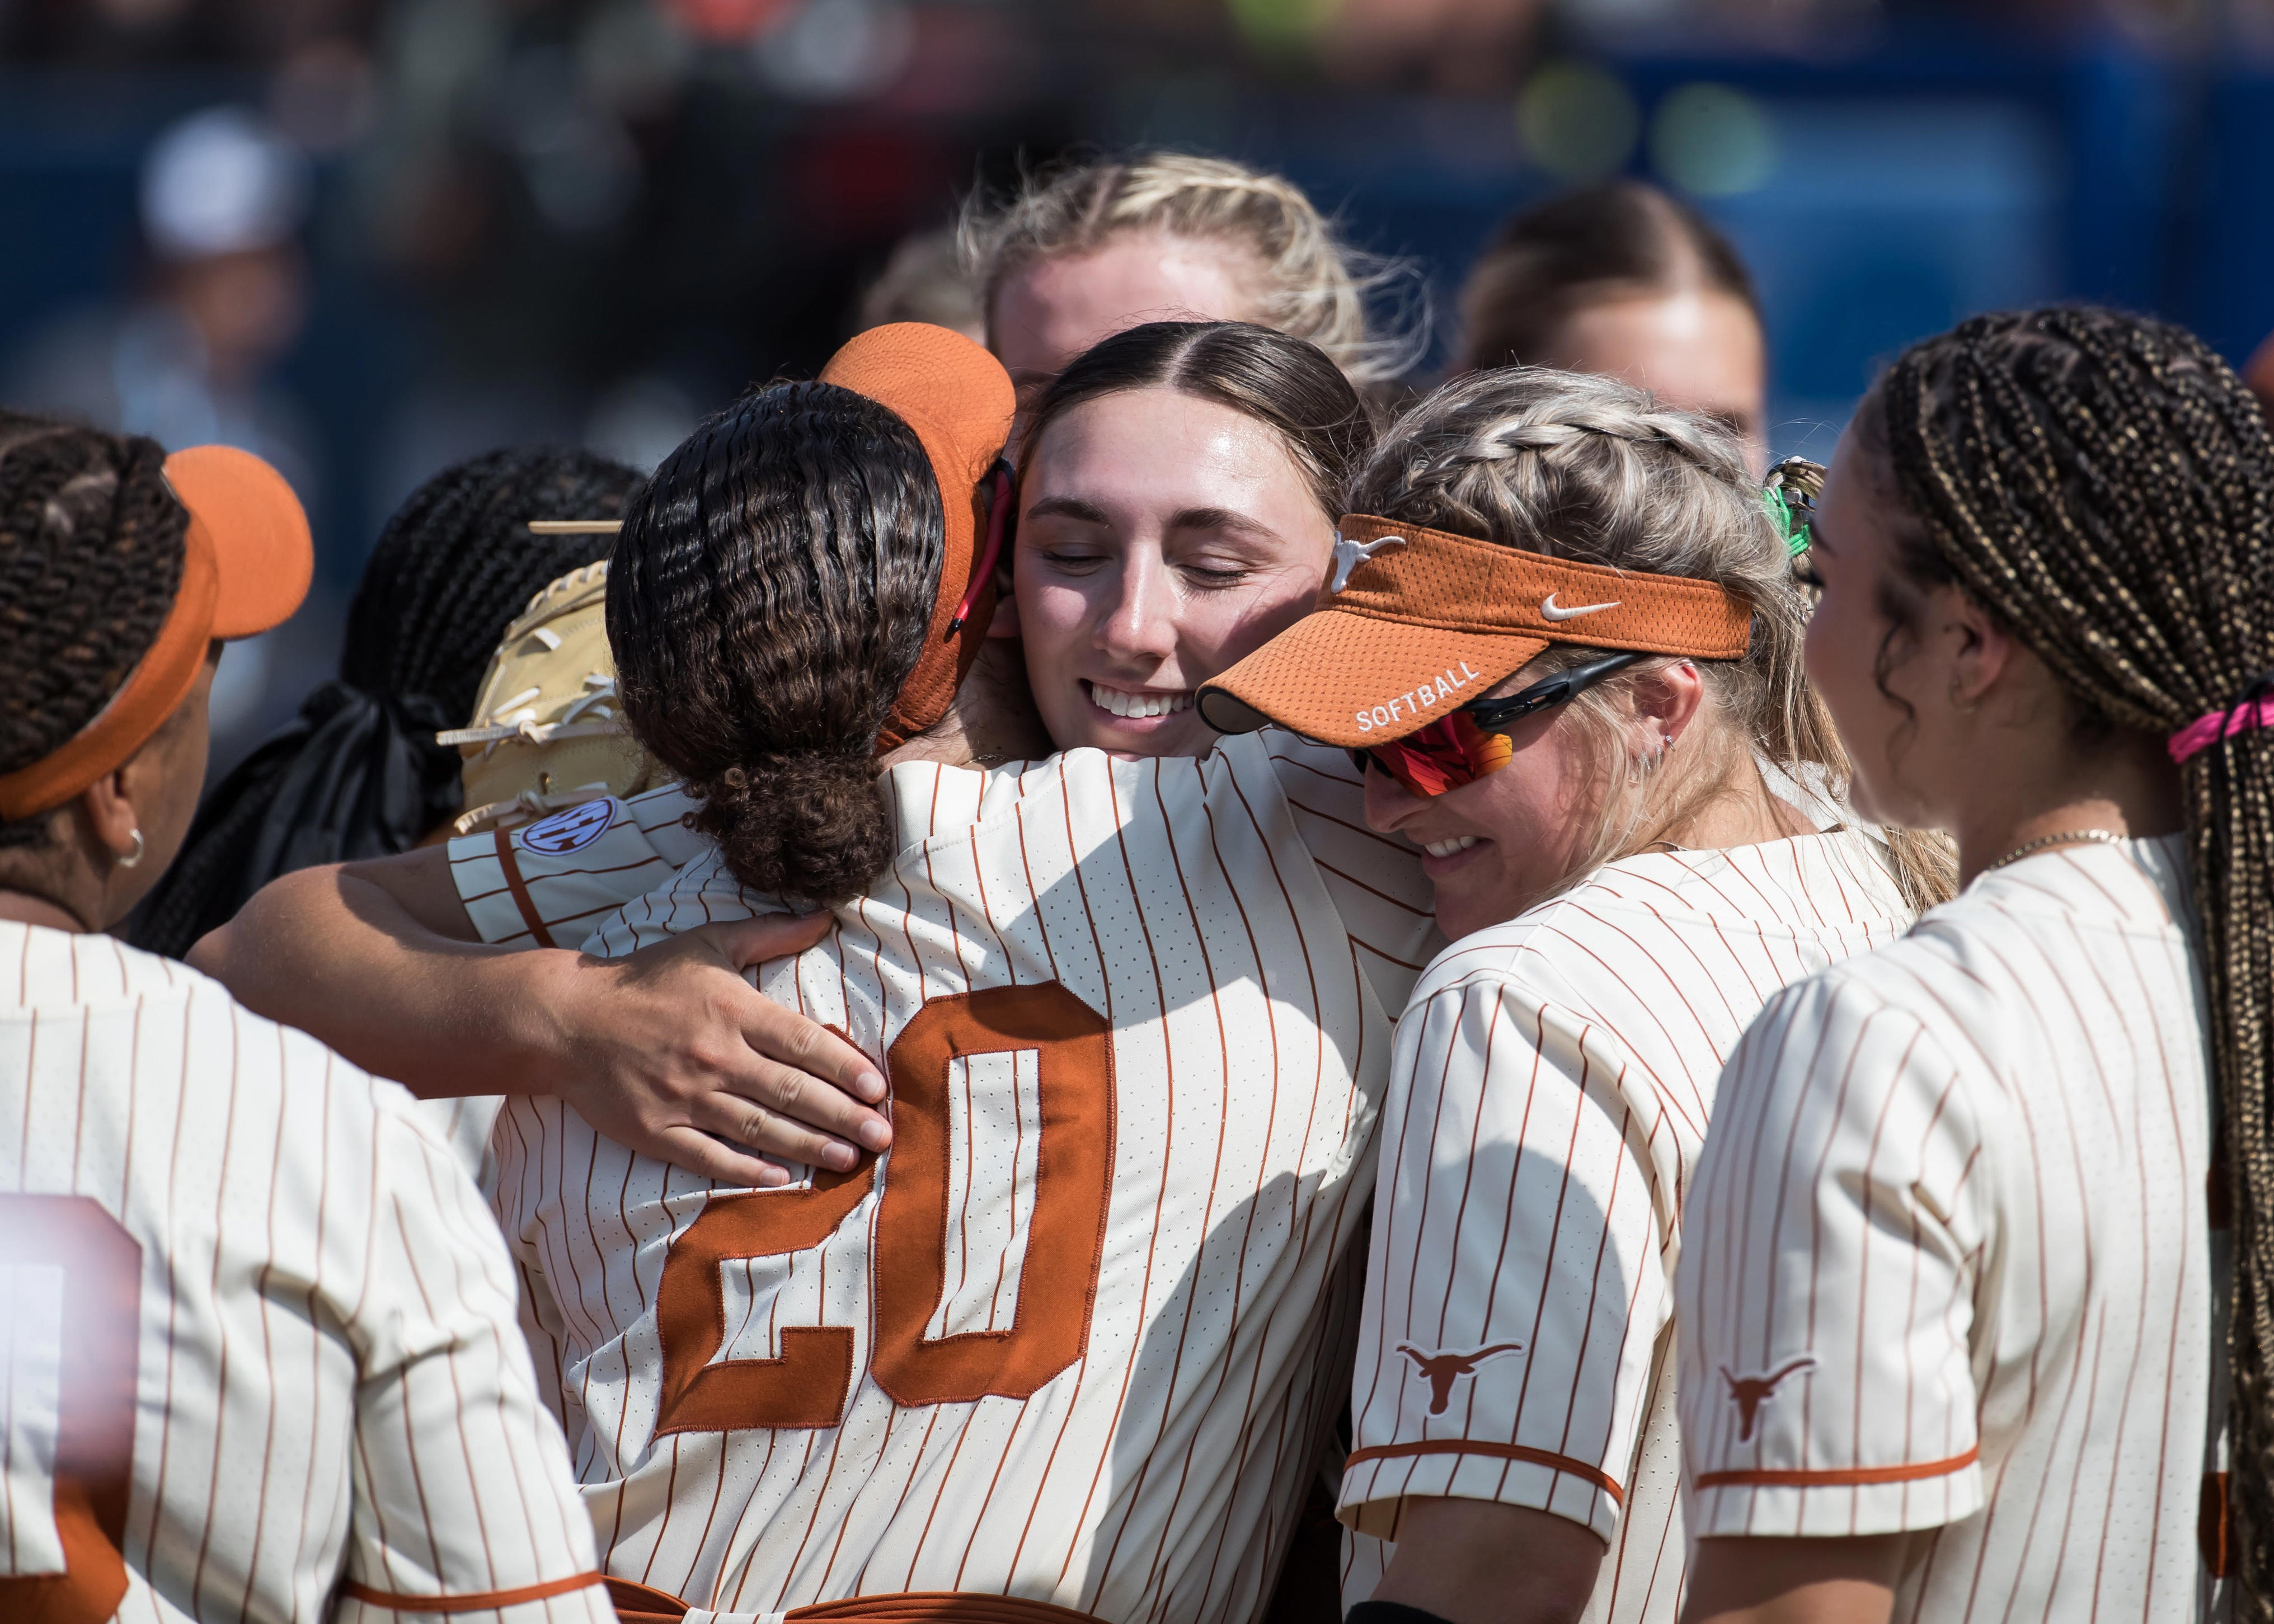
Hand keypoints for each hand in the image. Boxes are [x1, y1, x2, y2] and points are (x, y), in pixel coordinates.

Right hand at [530, 914, 892, 1186]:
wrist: (566, 1021)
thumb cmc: (645, 979)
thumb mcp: (708, 942)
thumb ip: (771, 933)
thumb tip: (826, 915)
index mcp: (731, 1010)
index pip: (803, 1043)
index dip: (845, 1068)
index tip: (879, 1088)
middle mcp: (713, 1055)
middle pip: (792, 1092)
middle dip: (843, 1116)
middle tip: (881, 1136)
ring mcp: (684, 1097)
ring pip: (760, 1128)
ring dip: (810, 1146)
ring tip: (849, 1159)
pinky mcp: (655, 1130)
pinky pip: (709, 1157)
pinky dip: (748, 1170)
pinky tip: (783, 1180)